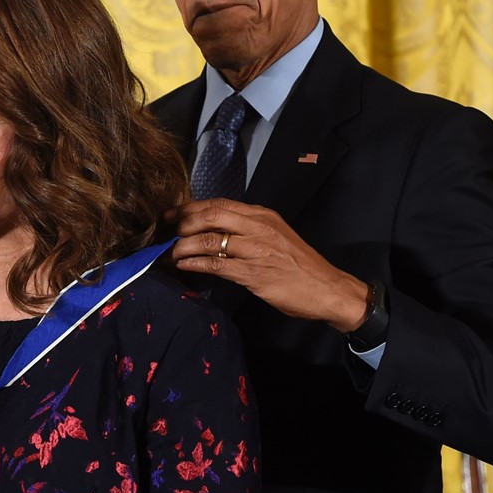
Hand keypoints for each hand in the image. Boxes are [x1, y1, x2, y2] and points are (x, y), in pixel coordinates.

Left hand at [165, 198, 369, 330]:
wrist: (327, 288)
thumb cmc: (299, 265)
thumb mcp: (275, 235)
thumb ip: (248, 229)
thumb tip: (213, 229)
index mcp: (262, 216)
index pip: (218, 204)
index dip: (190, 208)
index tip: (171, 214)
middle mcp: (258, 227)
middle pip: (210, 216)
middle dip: (182, 222)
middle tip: (164, 232)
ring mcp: (256, 250)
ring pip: (209, 240)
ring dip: (182, 246)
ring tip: (167, 253)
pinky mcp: (254, 274)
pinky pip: (216, 265)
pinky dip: (194, 264)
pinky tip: (182, 266)